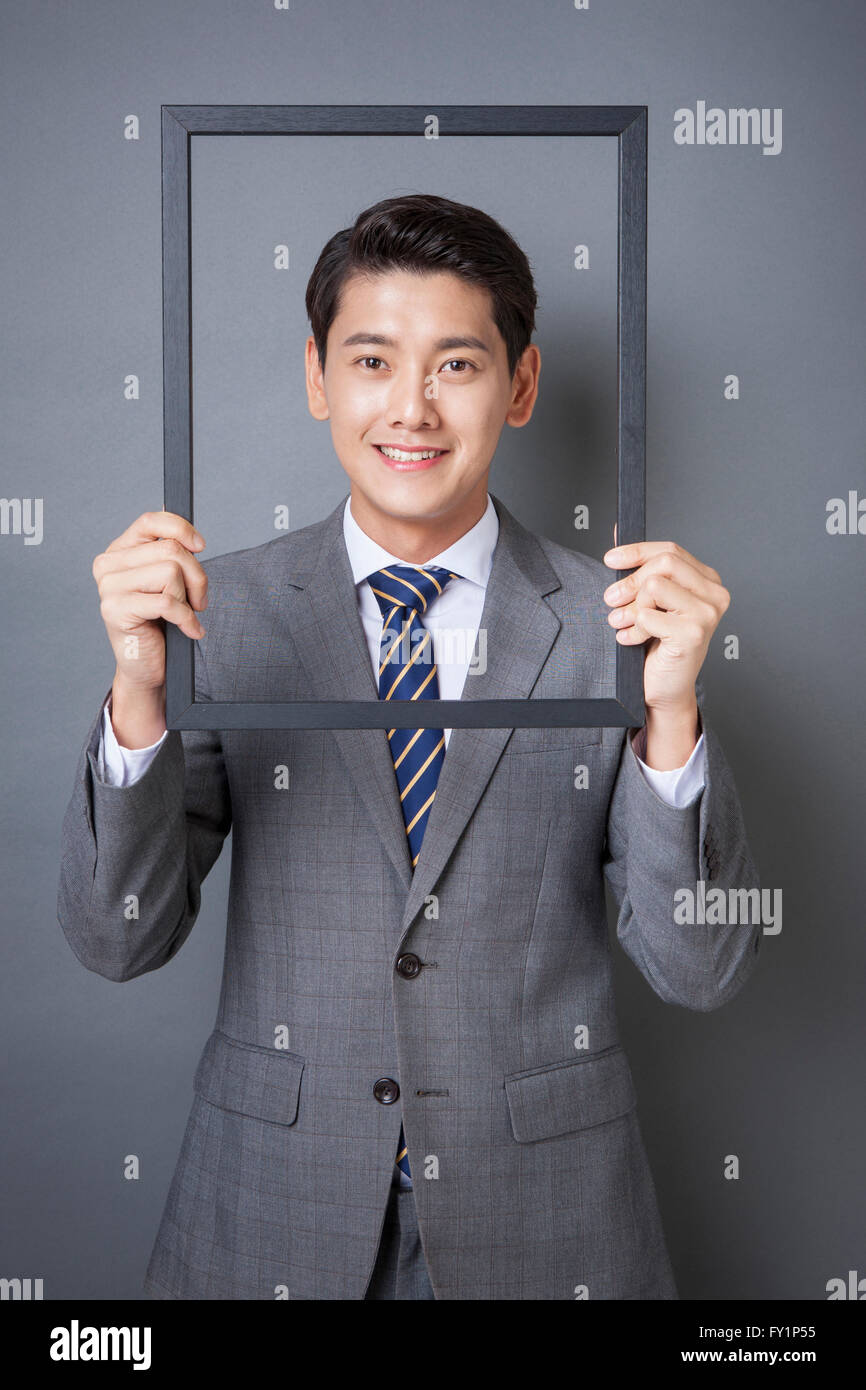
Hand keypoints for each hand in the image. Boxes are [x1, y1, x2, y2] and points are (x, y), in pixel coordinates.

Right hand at [91, 511, 207, 737]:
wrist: (146, 666)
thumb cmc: (160, 623)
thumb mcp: (167, 581)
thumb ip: (169, 553)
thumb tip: (182, 526)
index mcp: (119, 551)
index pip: (150, 521)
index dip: (181, 528)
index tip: (201, 546)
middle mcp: (108, 564)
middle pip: (171, 549)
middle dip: (197, 576)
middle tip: (198, 600)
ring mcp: (108, 587)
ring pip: (170, 572)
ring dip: (189, 598)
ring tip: (187, 615)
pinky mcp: (115, 610)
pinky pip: (167, 603)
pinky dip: (186, 619)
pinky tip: (189, 630)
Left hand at [602, 539, 729, 719]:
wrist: (664, 690)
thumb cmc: (657, 645)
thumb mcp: (649, 600)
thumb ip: (640, 567)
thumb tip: (617, 529)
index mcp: (707, 581)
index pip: (671, 550)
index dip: (637, 551)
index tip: (610, 559)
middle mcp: (715, 594)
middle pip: (664, 563)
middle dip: (631, 581)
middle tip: (612, 600)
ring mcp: (708, 614)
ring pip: (655, 585)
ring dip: (630, 608)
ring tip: (623, 623)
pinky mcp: (694, 634)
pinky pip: (648, 615)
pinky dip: (633, 629)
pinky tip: (632, 641)